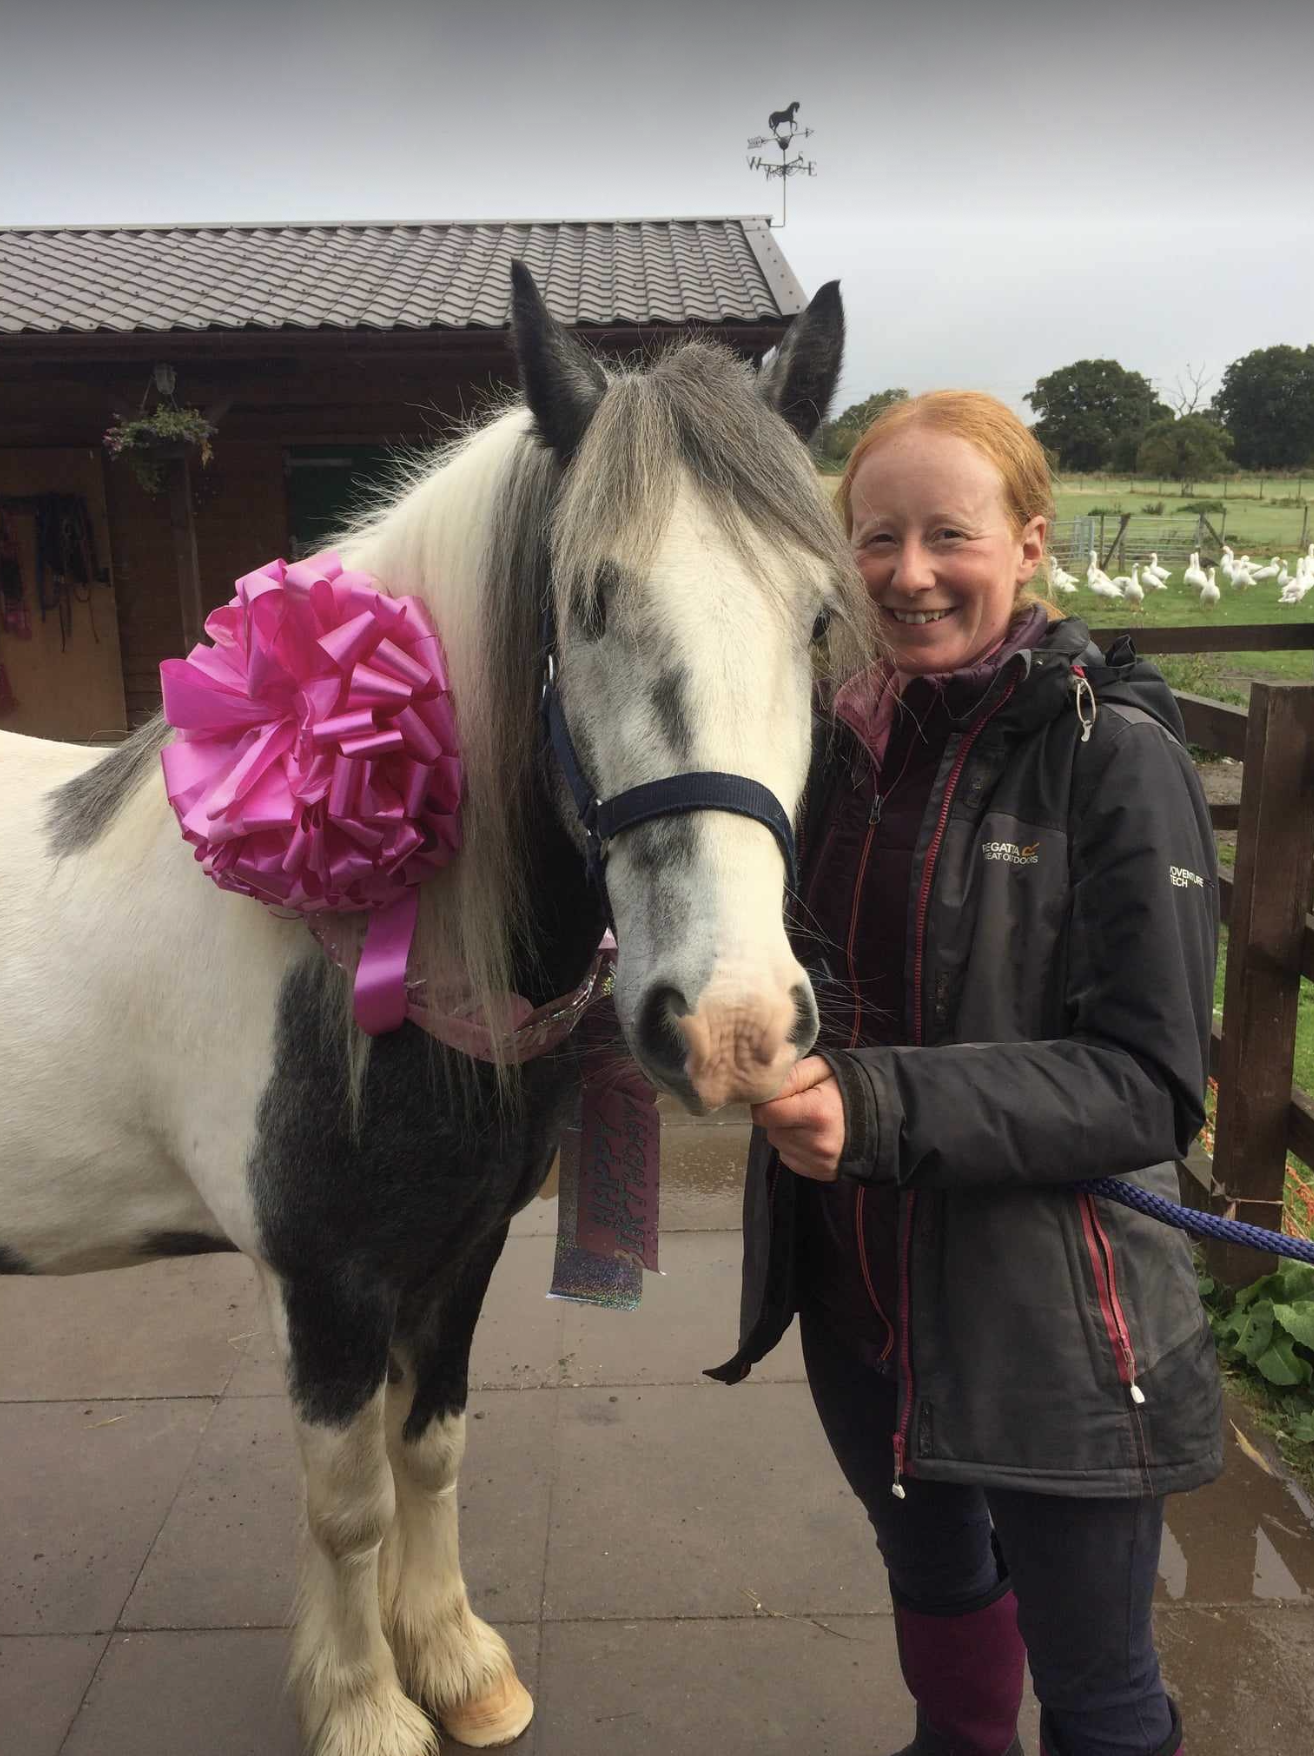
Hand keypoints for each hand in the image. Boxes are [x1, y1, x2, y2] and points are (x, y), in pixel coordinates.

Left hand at [750, 1055, 844, 1181]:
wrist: (884, 1118)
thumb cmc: (851, 1089)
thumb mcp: (822, 1070)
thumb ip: (791, 1075)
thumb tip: (762, 1086)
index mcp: (816, 1113)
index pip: (765, 1112)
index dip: (765, 1100)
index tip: (776, 1093)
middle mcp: (815, 1142)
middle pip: (771, 1129)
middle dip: (777, 1115)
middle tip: (798, 1104)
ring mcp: (818, 1162)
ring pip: (779, 1144)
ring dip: (785, 1131)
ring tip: (808, 1119)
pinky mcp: (818, 1173)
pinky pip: (789, 1157)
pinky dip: (794, 1146)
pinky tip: (812, 1135)